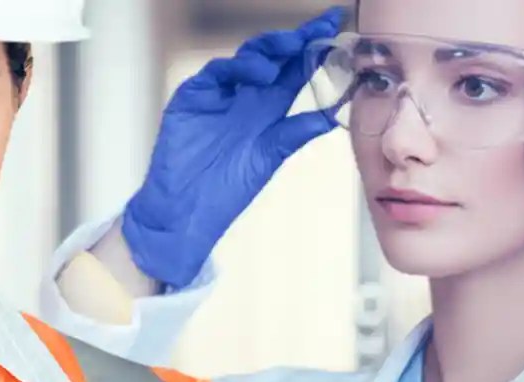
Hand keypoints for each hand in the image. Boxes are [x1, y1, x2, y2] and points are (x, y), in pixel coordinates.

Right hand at [122, 7, 345, 287]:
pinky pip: (215, 73)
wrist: (186, 213)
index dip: (315, 48)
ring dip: (270, 49)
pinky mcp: (192, 98)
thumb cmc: (224, 191)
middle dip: (297, 39)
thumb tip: (334, 114)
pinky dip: (238, 67)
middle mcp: (243, 97)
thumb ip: (296, 131)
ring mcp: (217, 95)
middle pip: (272, 57)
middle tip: (320, 27)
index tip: (338, 27)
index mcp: (266, 109)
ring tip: (291, 49)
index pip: (295, 70)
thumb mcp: (269, 157)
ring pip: (245, 58)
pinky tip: (259, 73)